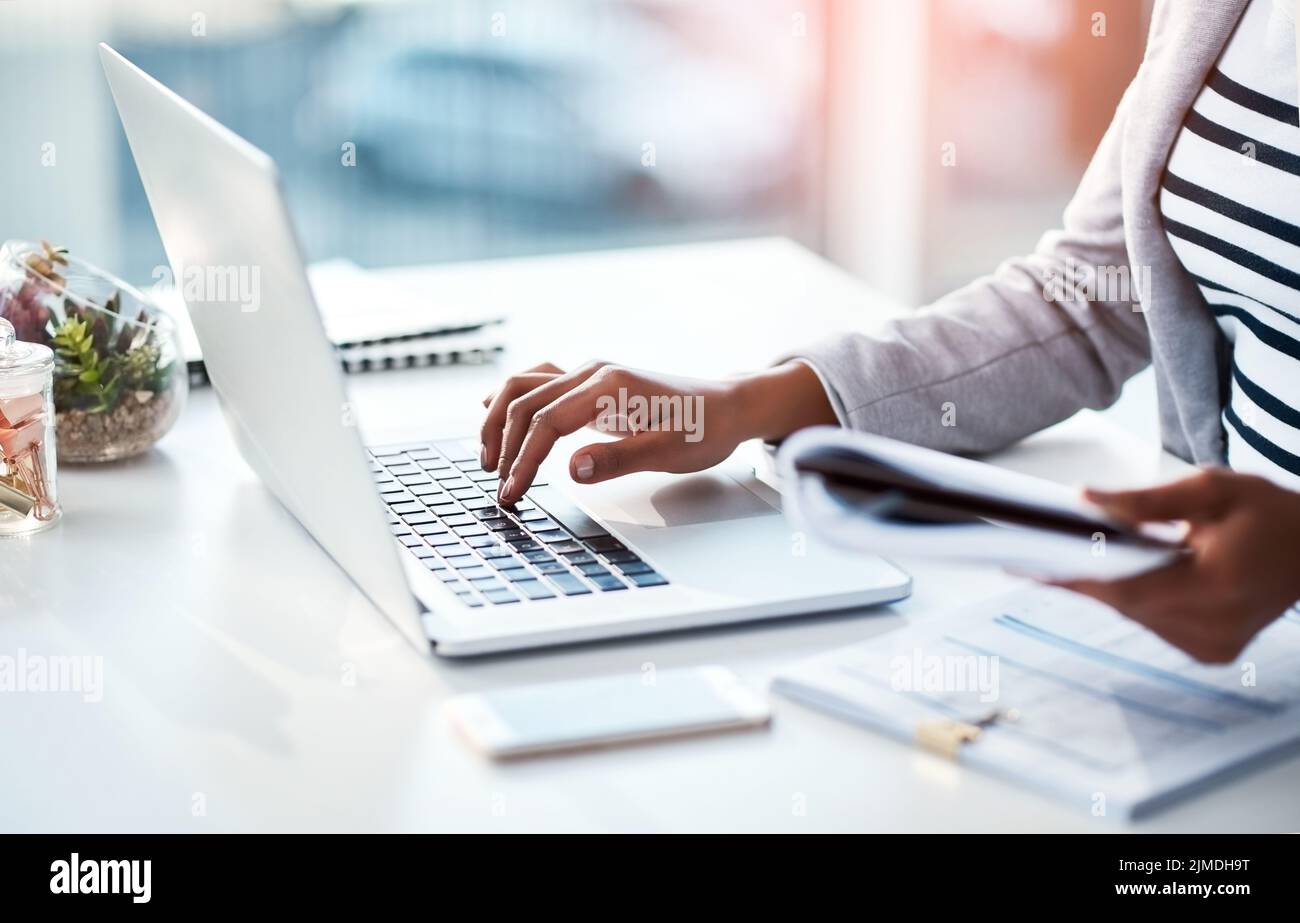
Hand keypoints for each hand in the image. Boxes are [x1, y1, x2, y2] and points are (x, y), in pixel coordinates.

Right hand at [479, 360, 836, 503]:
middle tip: (498, 487)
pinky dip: (512, 399)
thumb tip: (573, 467)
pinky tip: (493, 413)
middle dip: (502, 444)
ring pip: (524, 384)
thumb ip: (621, 458)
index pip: (547, 422)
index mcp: (609, 386)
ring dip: (498, 418)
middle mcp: (592, 371)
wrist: (728, 405)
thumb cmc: (705, 429)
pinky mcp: (590, 382)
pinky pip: (538, 381)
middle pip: (525, 400)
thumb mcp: (672, 451)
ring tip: (488, 458)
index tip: (512, 493)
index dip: (524, 459)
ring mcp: (589, 372)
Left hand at [1048, 468, 1299, 662]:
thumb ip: (1145, 500)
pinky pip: (1153, 623)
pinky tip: (1124, 574)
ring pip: (1136, 616)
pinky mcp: (1211, 653)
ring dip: (1110, 587)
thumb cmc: (1267, 513)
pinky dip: (1136, 598)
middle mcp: (1216, 627)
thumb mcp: (1211, 490)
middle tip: (1034, 554)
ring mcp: (1214, 647)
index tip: (1029, 566)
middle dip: (1084, 577)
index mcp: (1219, 587)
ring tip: (1076, 556)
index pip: (1128, 588)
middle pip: (1126, 605)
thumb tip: (1084, 500)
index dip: (1075, 577)